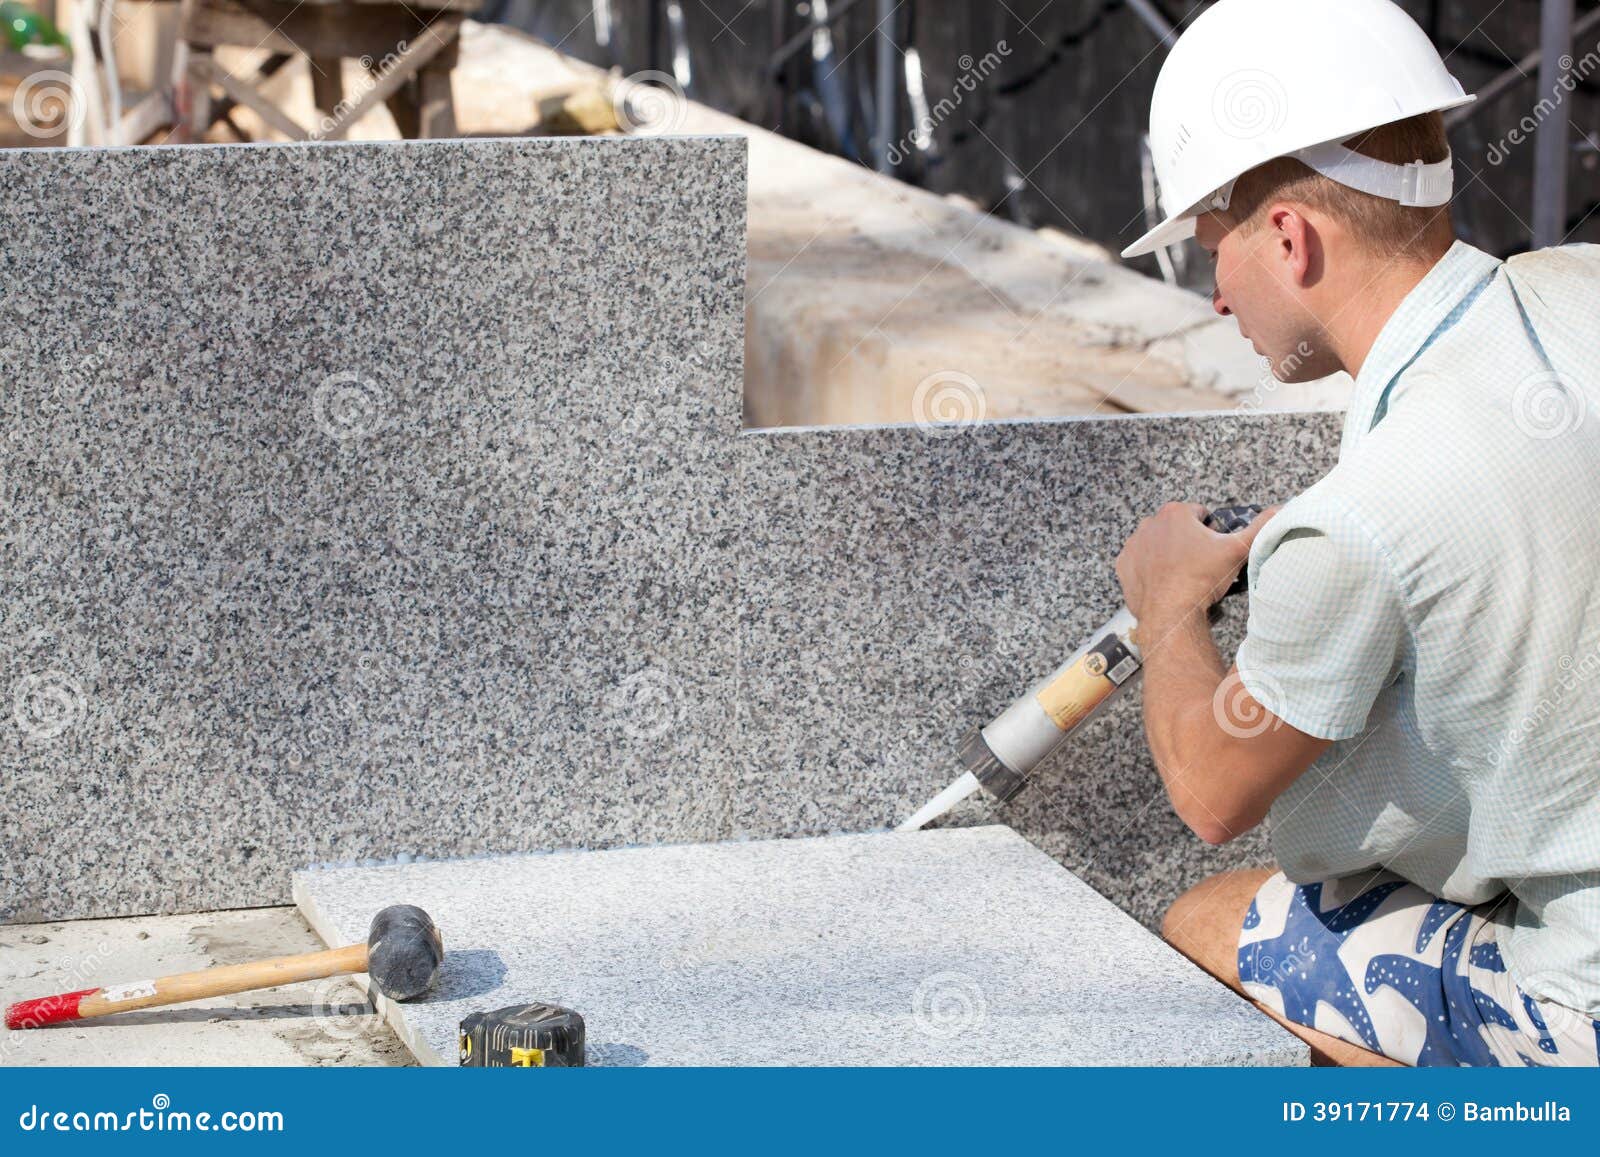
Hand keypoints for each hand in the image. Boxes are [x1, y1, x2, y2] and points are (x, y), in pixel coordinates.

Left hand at [1114, 502, 1279, 629]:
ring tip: (1183, 575)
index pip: (1200, 513)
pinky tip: (1164, 582)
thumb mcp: (1238, 550)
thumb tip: (1279, 510)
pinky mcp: (1124, 565)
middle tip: (1200, 565)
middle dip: (1188, 541)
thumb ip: (1259, 527)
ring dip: (1169, 554)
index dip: (1211, 531)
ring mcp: (1134, 544)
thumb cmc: (1202, 579)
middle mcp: (1150, 523)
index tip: (1213, 549)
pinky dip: (1151, 569)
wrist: (1171, 613)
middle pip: (1177, 528)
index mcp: (1176, 513)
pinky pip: (1140, 562)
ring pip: (1158, 544)